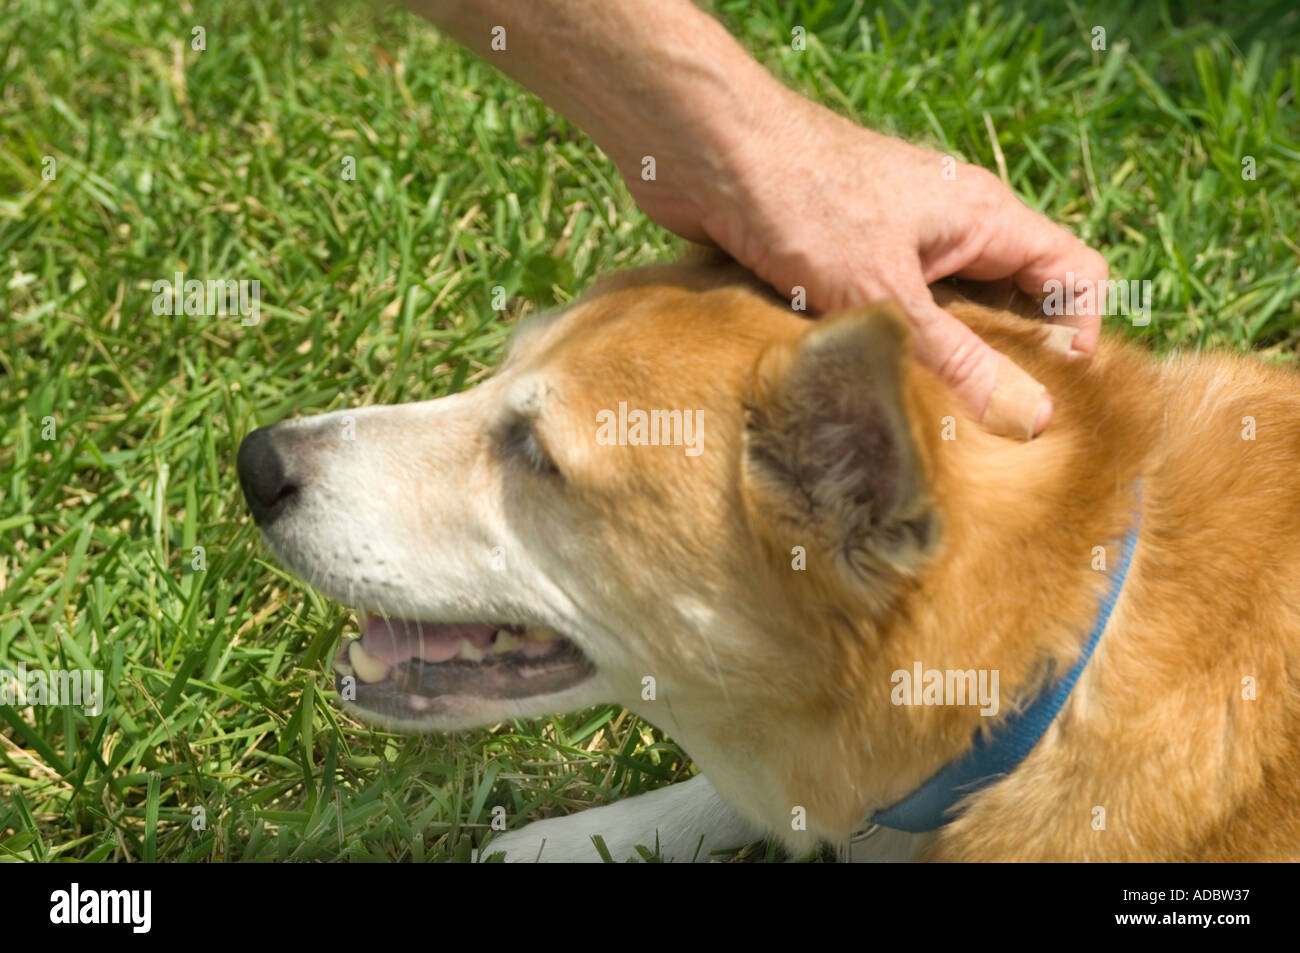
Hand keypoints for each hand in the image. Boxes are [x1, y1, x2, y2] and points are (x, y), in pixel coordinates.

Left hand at [621, 89, 1108, 438]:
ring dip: (940, 369)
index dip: (1078, 336)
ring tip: (927, 429)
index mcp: (985, 219)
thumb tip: (1030, 416)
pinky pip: (890, 320)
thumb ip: (955, 356)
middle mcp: (950, 232)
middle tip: (988, 436)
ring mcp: (897, 248)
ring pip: (945, 319)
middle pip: (1011, 306)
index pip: (1074, 274)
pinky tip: (869, 399)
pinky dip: (889, 357)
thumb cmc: (801, 200)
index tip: (1050, 398)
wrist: (705, 153)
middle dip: (1006, 368)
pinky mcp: (844, 267)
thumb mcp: (885, 291)